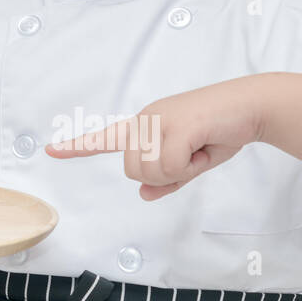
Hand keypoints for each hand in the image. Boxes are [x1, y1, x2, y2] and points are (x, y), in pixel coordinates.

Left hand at [44, 77, 264, 199]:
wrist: (251, 107)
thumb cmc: (221, 131)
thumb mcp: (191, 163)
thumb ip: (166, 179)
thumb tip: (143, 193)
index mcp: (145, 125)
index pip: (106, 138)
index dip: (79, 146)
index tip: (50, 150)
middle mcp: (145, 120)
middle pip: (134, 171)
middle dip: (164, 175)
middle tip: (191, 157)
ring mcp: (157, 120)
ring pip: (149, 171)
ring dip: (178, 171)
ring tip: (198, 149)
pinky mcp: (173, 125)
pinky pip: (169, 165)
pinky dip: (189, 166)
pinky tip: (204, 147)